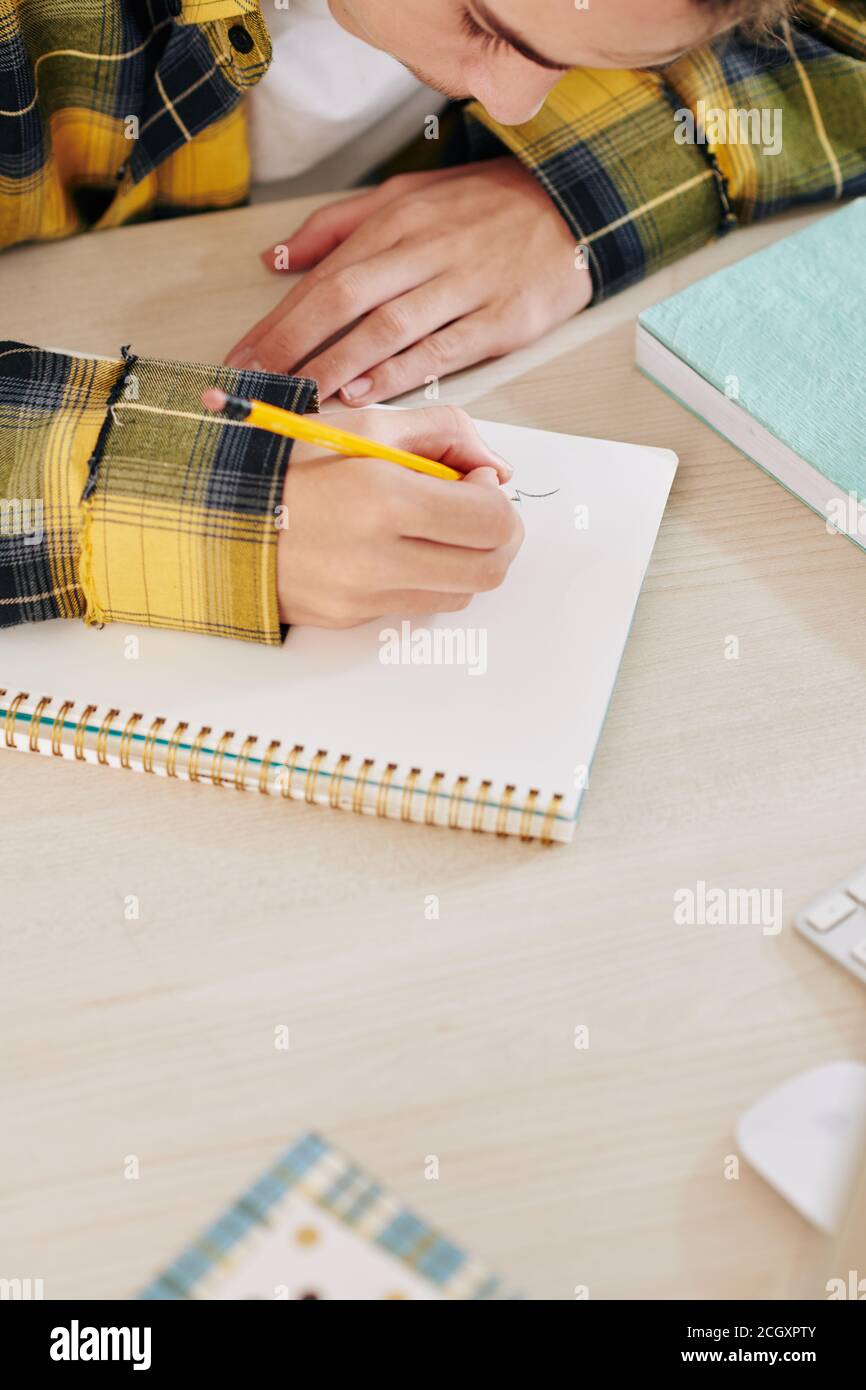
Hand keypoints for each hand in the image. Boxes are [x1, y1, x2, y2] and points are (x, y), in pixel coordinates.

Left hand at [226, 158, 591, 403]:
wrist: (574, 207)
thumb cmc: (486, 206)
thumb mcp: (408, 196)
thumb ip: (338, 228)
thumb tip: (276, 258)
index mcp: (396, 223)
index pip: (321, 278)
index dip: (276, 321)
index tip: (238, 358)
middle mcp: (424, 252)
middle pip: (343, 299)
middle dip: (291, 345)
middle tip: (252, 382)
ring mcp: (463, 287)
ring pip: (386, 328)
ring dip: (337, 364)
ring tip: (296, 394)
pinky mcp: (500, 320)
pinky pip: (440, 350)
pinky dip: (399, 372)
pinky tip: (364, 391)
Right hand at [277, 405, 522, 627]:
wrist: (210, 520)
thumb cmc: (283, 466)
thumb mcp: (361, 425)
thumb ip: (441, 433)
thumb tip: (495, 467)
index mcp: (383, 499)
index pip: (492, 521)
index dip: (499, 500)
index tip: (477, 482)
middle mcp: (377, 558)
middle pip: (489, 569)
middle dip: (497, 538)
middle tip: (473, 509)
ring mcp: (364, 597)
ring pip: (461, 595)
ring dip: (463, 561)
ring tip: (429, 527)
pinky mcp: (352, 619)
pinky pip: (416, 604)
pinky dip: (424, 578)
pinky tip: (394, 548)